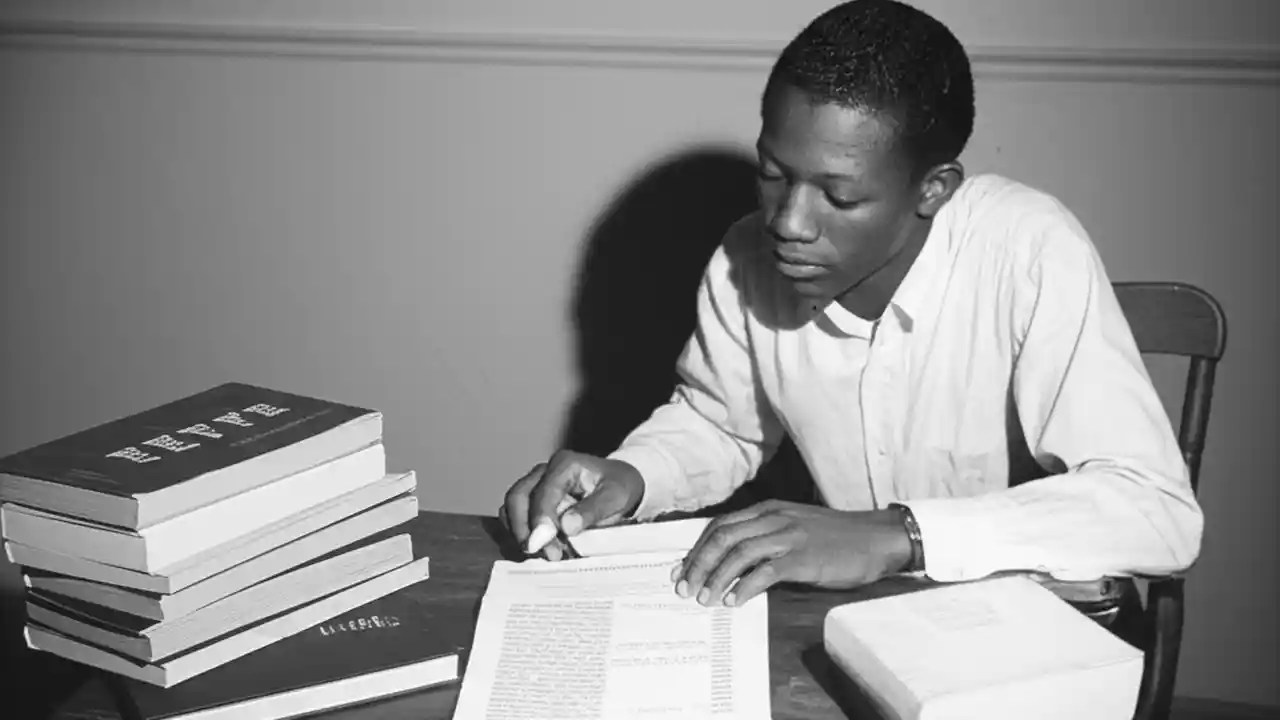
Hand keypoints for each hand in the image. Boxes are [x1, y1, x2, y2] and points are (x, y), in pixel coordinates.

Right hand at [501, 450, 645, 560]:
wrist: (620, 484)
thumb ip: (592, 510)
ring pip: (511, 507)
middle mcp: (544, 471)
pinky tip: (542, 548)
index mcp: (565, 464)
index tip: (545, 543)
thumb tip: (566, 526)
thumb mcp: (616, 496)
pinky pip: (515, 516)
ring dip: (522, 533)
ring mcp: (535, 484)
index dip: (541, 519)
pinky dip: (523, 534)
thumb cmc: (619, 487)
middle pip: (517, 497)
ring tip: (545, 553)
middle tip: (542, 553)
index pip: (543, 491)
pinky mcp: (532, 500)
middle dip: (524, 528)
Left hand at [672, 500, 912, 606]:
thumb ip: (765, 537)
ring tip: (704, 599)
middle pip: (723, 538)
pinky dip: (745, 587)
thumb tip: (732, 564)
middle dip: (699, 564)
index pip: (721, 526)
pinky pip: (766, 571)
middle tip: (684, 588)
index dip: (697, 549)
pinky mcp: (804, 558)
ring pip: (739, 553)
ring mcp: (789, 536)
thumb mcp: (794, 527)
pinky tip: (734, 601)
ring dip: (717, 577)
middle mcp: (774, 518)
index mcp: (768, 510)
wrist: (876, 537)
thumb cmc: (835, 537)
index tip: (680, 570)